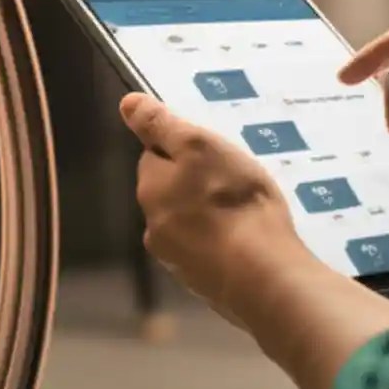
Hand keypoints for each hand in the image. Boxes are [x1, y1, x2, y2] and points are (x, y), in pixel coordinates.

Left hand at [119, 93, 316, 315]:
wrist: (262, 276)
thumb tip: (126, 103)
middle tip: (233, 181)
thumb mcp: (199, 146)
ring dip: (209, 217)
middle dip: (195, 186)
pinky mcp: (202, 285)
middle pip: (170, 194)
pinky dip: (223, 245)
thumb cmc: (232, 200)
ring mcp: (177, 261)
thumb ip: (162, 125)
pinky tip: (249, 243)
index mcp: (150, 190)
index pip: (155, 159)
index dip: (183, 151)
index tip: (211, 154)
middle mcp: (154, 227)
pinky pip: (209, 254)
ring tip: (246, 213)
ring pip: (189, 225)